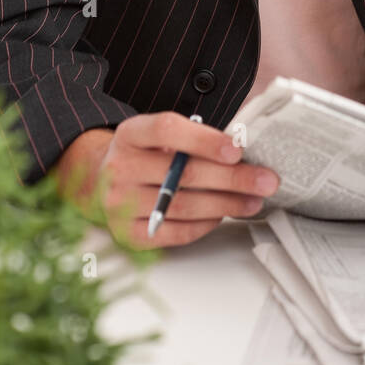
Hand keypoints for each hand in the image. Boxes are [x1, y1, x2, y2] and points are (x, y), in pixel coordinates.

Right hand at [52, 112, 279, 247]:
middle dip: (233, 178)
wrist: (99, 182)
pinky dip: (204, 224)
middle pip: (183, 173)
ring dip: (227, 204)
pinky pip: (174, 232)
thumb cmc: (145, 155)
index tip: (237, 149)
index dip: (204, 140)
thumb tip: (243, 151)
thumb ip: (193, 138)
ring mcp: (119, 204)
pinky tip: (223, 215)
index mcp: (130, 134)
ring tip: (254, 200)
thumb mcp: (159, 135)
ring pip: (184, 205)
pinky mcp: (126, 234)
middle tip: (266, 180)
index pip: (167, 130)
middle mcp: (120, 167)